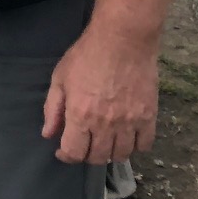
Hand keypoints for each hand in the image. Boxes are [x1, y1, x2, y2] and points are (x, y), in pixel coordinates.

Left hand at [42, 26, 158, 163]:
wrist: (123, 40)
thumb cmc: (86, 56)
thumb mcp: (60, 78)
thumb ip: (53, 109)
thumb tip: (48, 134)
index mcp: (80, 115)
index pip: (74, 152)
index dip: (66, 156)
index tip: (63, 151)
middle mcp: (105, 125)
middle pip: (98, 157)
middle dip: (87, 156)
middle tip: (84, 145)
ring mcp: (130, 122)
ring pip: (122, 155)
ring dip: (111, 153)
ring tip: (104, 143)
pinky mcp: (149, 117)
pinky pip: (144, 145)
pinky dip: (135, 146)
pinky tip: (127, 137)